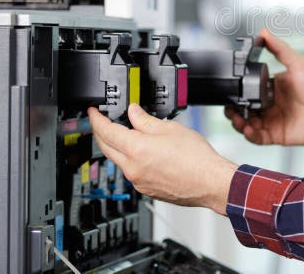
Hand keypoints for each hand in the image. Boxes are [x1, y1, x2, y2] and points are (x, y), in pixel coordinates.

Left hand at [88, 103, 236, 215]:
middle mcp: (132, 168)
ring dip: (116, 147)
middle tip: (101, 122)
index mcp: (136, 149)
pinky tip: (143, 153)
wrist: (209, 182)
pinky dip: (130, 160)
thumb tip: (133, 113)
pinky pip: (131, 172)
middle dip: (100, 133)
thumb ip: (146, 121)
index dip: (96, 119)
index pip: (106, 132)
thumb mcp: (171, 129)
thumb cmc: (196, 158)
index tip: (93, 112)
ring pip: (119, 161)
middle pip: (106, 148)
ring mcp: (138, 181)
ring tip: (126, 135)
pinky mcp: (146, 190)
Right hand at [226, 29, 303, 158]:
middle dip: (234, 109)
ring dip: (239, 123)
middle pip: (245, 108)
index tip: (230, 91)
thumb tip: (263, 32)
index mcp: (273, 87)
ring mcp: (273, 120)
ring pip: (248, 124)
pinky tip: (248, 129)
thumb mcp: (297, 62)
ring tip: (237, 119)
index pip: (249, 90)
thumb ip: (279, 49)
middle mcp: (271, 104)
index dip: (238, 92)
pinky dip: (250, 135)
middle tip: (230, 108)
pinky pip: (258, 138)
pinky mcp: (277, 135)